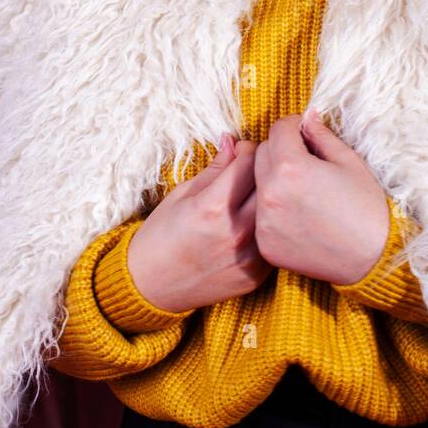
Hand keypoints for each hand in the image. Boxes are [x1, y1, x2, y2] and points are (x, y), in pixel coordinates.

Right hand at [126, 136, 273, 313]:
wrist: (151, 287)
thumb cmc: (161, 235)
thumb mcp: (182, 194)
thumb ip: (214, 169)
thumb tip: (232, 141)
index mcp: (213, 207)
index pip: (248, 163)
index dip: (247, 149)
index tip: (242, 149)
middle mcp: (235, 232)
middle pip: (269, 185)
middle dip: (264, 168)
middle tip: (253, 167)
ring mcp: (249, 257)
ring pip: (276, 214)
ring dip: (269, 198)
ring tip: (255, 193)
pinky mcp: (256, 276)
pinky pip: (272, 241)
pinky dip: (267, 227)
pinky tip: (253, 222)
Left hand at [253, 110, 390, 283]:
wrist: (373, 259)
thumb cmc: (366, 206)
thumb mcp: (348, 161)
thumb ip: (321, 135)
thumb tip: (306, 117)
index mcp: (290, 166)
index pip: (278, 129)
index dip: (293, 125)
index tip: (304, 131)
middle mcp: (270, 192)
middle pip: (262, 153)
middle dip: (281, 148)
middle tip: (304, 158)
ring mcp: (264, 221)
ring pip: (258, 183)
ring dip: (274, 177)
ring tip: (301, 187)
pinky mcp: (265, 243)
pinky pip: (261, 213)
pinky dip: (274, 208)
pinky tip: (298, 213)